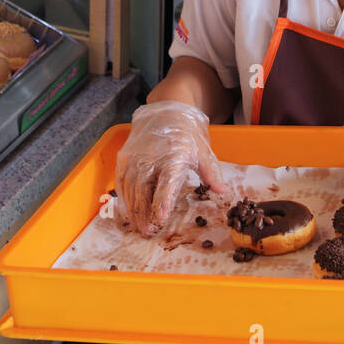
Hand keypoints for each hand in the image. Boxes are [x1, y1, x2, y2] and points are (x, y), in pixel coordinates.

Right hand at [114, 101, 228, 235]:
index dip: (162, 201)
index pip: (166, 183)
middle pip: (144, 190)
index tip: (160, 218)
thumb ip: (211, 173)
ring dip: (133, 210)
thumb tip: (222, 191)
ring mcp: (134, 157)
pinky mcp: (124, 157)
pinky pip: (121, 181)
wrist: (166, 110)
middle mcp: (150, 158)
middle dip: (145, 214)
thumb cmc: (187, 133)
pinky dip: (123, 198)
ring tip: (139, 228)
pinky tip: (128, 212)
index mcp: (173, 157)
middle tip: (148, 232)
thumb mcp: (202, 151)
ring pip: (131, 189)